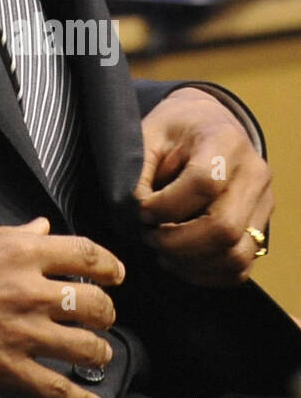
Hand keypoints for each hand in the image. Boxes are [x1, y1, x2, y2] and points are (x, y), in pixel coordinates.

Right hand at [0, 218, 124, 397]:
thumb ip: (12, 236)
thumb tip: (41, 229)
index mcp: (18, 251)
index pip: (86, 254)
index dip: (109, 266)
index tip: (114, 274)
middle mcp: (27, 289)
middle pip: (94, 303)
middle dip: (105, 311)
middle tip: (101, 315)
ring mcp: (19, 331)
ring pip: (85, 346)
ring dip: (97, 350)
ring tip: (95, 351)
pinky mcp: (5, 367)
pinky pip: (57, 388)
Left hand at [134, 86, 272, 286]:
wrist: (206, 124)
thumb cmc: (174, 130)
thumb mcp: (148, 134)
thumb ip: (138, 171)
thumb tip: (135, 212)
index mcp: (225, 142)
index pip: (204, 184)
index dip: (166, 206)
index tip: (141, 210)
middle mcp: (253, 174)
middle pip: (224, 228)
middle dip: (177, 242)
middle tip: (148, 237)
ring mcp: (263, 203)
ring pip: (236, 254)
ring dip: (192, 262)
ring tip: (161, 250)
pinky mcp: (260, 227)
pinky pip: (241, 266)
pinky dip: (208, 273)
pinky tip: (179, 261)